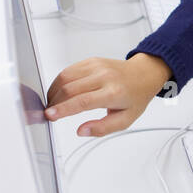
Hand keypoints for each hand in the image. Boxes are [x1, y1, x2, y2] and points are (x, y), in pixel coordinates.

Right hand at [45, 54, 171, 136]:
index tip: (50, 115)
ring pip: (66, 77)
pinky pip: (69, 70)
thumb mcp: (125, 120)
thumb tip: (81, 131)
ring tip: (54, 105)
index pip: (83, 101)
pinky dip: (60, 82)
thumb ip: (102, 128)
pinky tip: (60, 93)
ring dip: (54, 92)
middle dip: (55, 103)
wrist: (143, 74)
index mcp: (114, 93)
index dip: (63, 109)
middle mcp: (104, 77)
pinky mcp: (91, 61)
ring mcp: (97, 66)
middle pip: (70, 89)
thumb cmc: (135, 98)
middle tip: (50, 114)